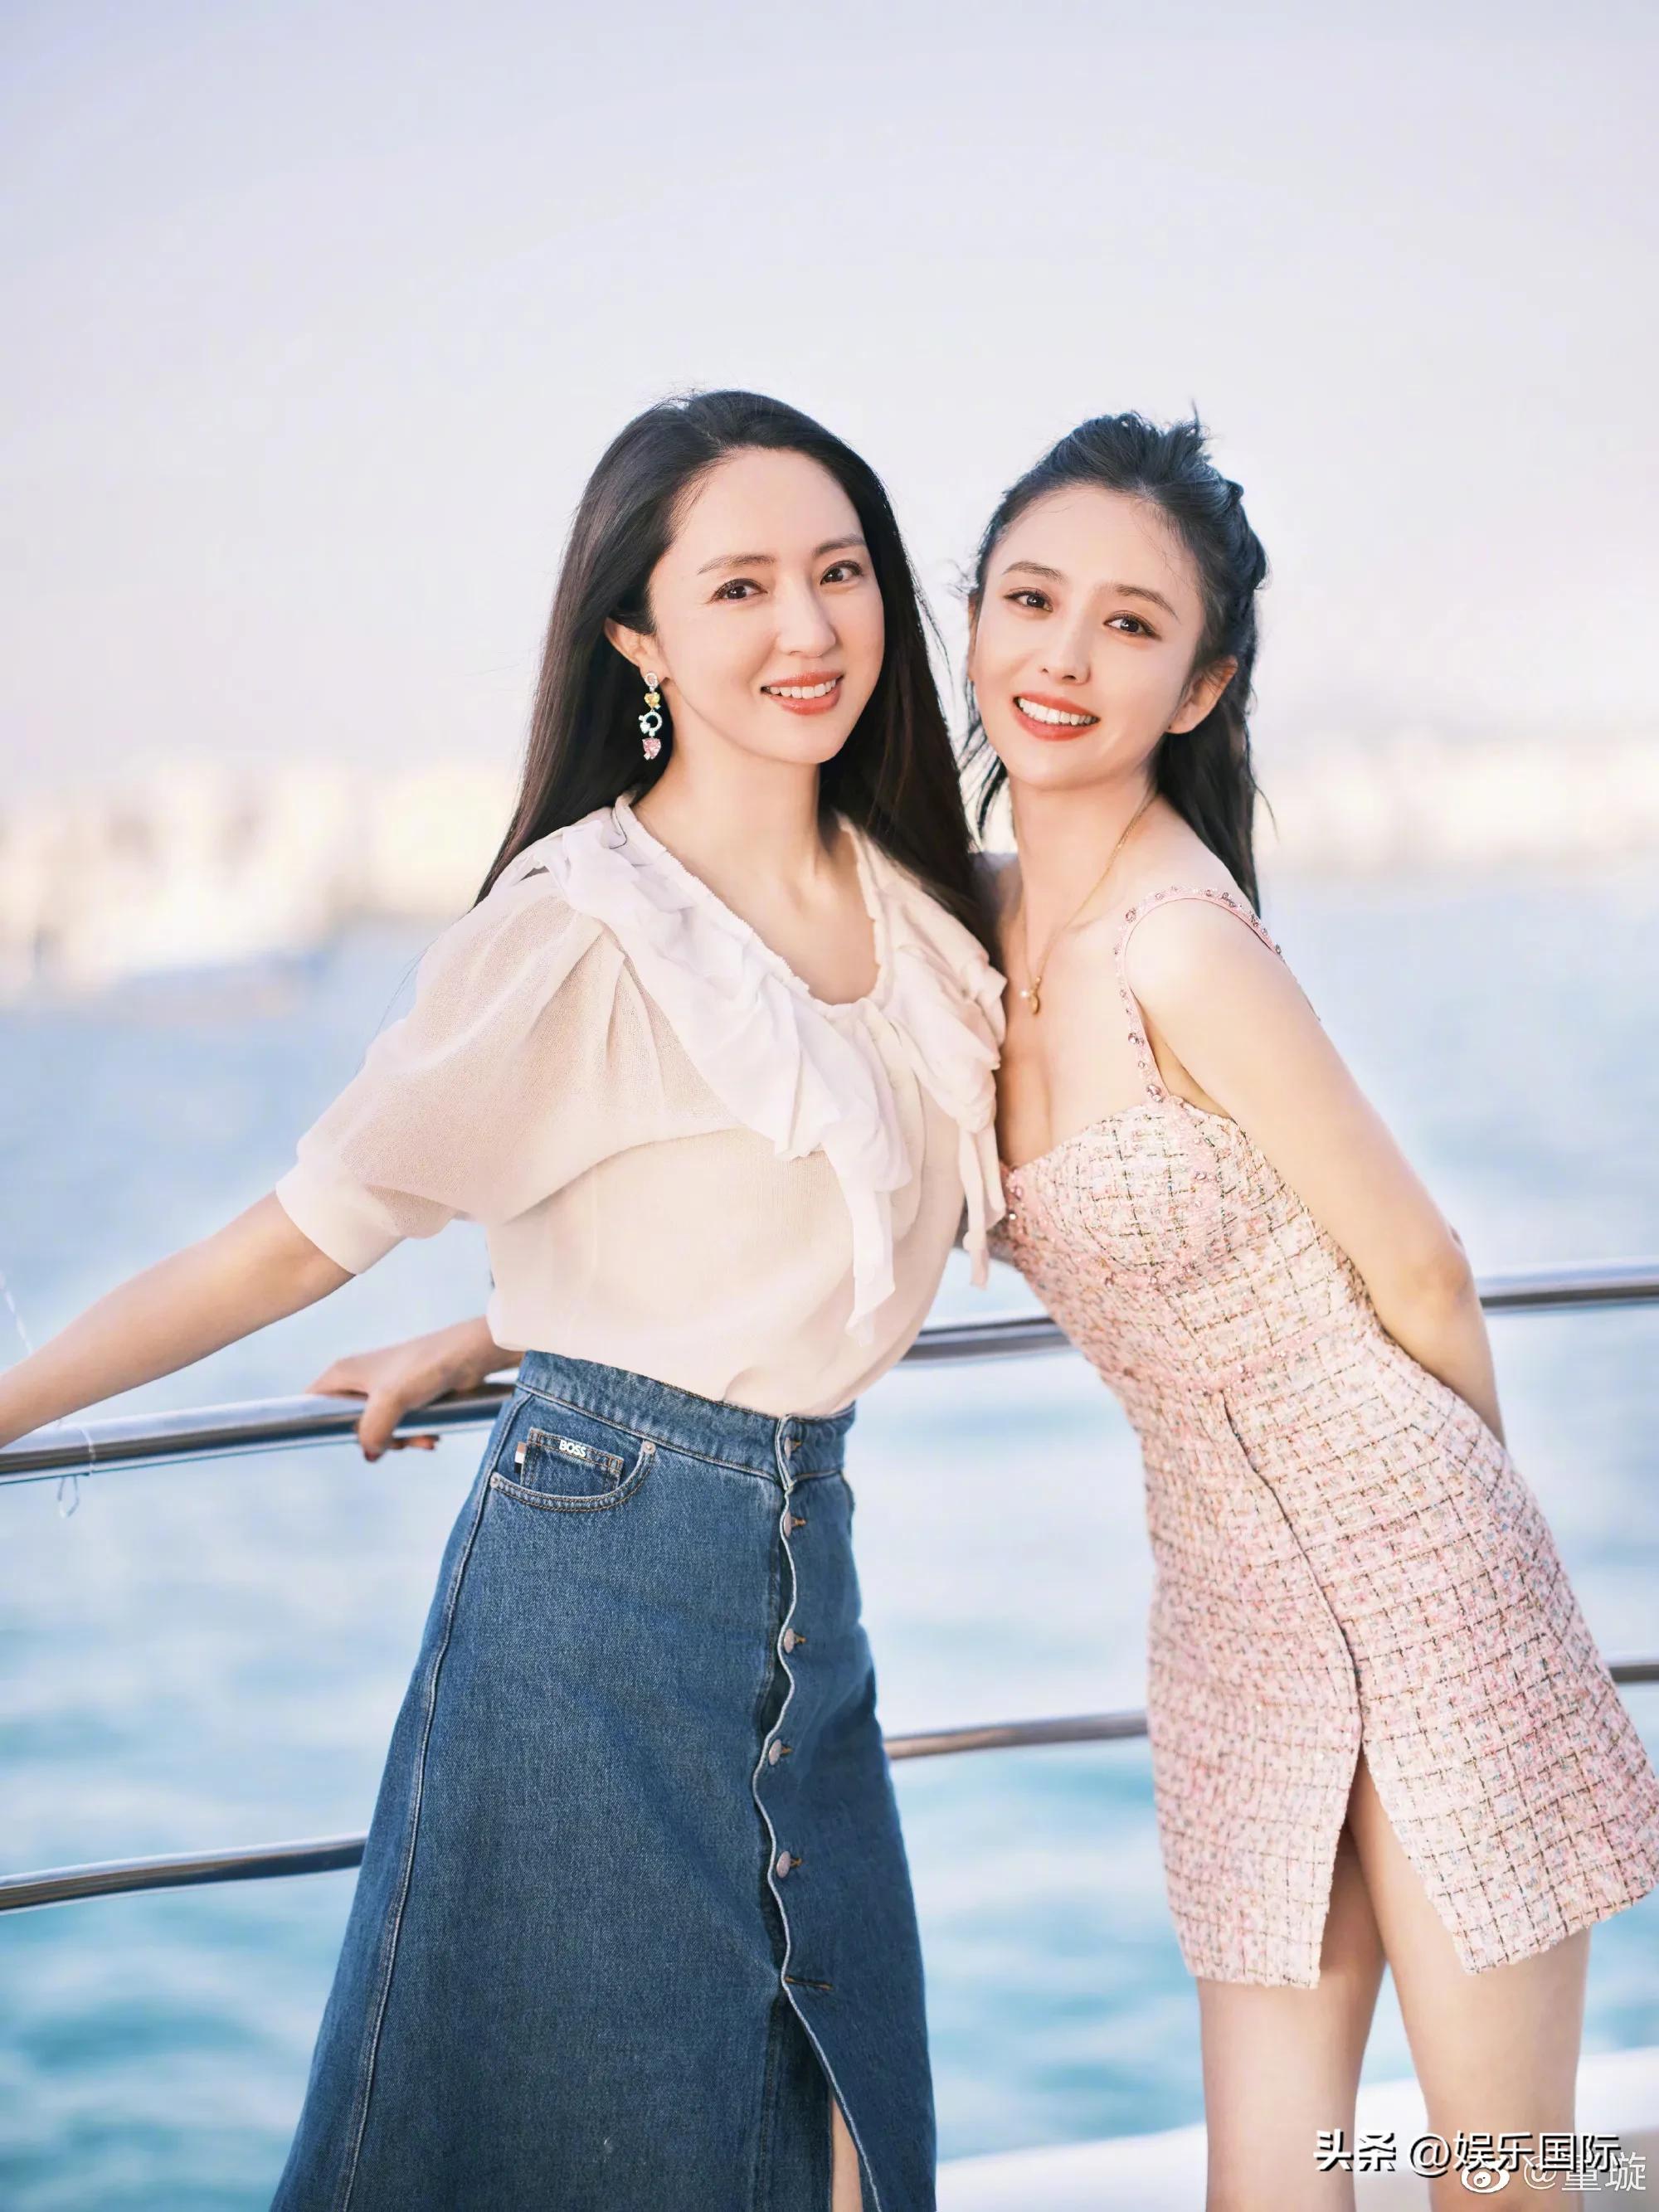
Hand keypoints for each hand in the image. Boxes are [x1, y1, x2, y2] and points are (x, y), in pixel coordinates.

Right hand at [306, 1317, 505, 1460]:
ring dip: (400, 1441)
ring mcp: (384, 1389)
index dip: (317, 1425)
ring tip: (423, 1440)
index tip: (338, 1440)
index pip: (310, 1403)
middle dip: (374, 1440)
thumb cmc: (426, 1368)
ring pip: (378, 1429)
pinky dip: (414, 1434)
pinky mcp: (407, 1396)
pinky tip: (432, 1437)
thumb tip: (371, 1452)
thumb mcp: (390, 1401)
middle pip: (349, 1424)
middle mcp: (360, 1380)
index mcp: (344, 1373)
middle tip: (395, 1444)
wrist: (469, 1355)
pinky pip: (400, 1424)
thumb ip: (371, 1431)